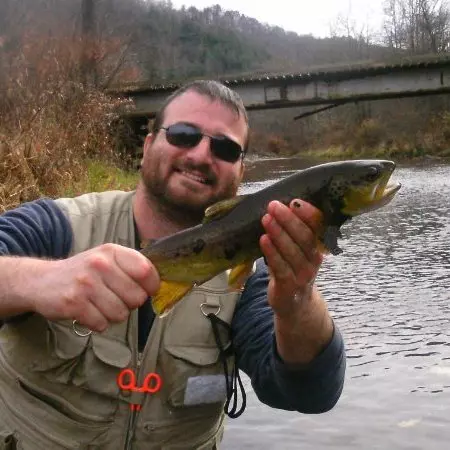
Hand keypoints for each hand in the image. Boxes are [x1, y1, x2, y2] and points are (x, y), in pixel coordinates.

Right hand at [31, 244, 158, 331]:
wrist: (42, 280)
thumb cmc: (83, 272)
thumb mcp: (106, 259)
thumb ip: (131, 268)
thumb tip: (158, 287)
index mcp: (112, 252)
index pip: (146, 270)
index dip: (152, 286)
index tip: (147, 291)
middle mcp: (100, 264)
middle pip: (137, 297)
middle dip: (130, 304)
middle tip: (116, 299)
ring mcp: (86, 284)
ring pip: (120, 314)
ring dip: (113, 316)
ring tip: (100, 305)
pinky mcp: (74, 304)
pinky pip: (102, 324)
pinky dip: (97, 323)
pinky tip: (88, 312)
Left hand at [260, 199, 323, 317]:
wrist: (295, 304)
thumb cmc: (292, 270)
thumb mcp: (296, 250)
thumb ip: (290, 232)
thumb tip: (276, 207)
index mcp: (317, 246)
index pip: (317, 226)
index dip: (308, 213)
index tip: (294, 201)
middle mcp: (314, 260)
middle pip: (304, 236)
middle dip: (288, 219)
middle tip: (273, 206)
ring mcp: (303, 274)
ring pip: (292, 251)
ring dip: (278, 233)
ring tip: (266, 219)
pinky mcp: (289, 286)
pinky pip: (280, 267)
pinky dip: (271, 252)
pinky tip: (263, 239)